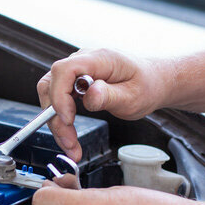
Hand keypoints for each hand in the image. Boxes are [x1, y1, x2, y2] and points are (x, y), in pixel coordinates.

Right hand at [37, 49, 172, 160]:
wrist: (152, 82)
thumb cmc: (146, 86)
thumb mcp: (133, 96)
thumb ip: (110, 96)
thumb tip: (90, 94)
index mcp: (100, 59)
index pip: (65, 70)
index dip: (60, 95)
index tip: (68, 119)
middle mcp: (84, 61)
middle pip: (51, 84)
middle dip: (55, 116)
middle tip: (68, 141)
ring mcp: (78, 71)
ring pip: (51, 94)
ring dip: (55, 122)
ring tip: (70, 145)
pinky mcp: (75, 82)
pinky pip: (58, 99)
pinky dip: (60, 120)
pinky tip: (69, 136)